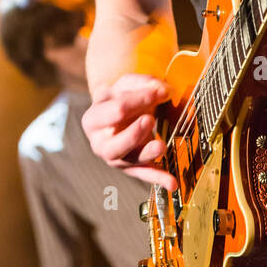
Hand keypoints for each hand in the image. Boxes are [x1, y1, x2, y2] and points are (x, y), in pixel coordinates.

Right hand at [82, 73, 177, 190]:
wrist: (119, 114)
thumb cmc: (121, 97)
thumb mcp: (127, 84)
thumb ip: (143, 83)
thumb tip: (161, 91)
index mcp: (93, 120)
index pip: (115, 110)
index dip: (138, 100)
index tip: (160, 92)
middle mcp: (100, 143)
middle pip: (114, 145)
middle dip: (133, 133)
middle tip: (150, 119)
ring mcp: (115, 158)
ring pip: (129, 161)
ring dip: (146, 155)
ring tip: (162, 147)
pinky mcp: (131, 168)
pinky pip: (145, 175)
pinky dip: (158, 179)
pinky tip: (172, 183)